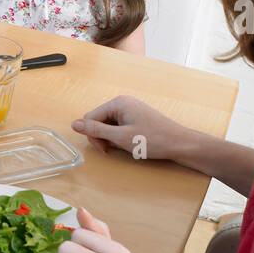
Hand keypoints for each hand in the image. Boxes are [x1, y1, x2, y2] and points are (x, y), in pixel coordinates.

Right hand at [72, 95, 188, 160]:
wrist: (179, 143)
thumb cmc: (153, 140)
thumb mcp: (120, 137)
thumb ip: (95, 130)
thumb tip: (74, 124)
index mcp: (118, 103)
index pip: (90, 117)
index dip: (93, 136)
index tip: (105, 149)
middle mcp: (123, 102)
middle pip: (98, 120)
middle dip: (101, 137)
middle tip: (113, 149)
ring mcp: (130, 109)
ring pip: (107, 125)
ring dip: (110, 138)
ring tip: (125, 146)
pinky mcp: (135, 116)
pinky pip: (118, 126)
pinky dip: (119, 137)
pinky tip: (129, 143)